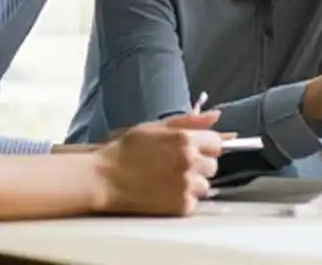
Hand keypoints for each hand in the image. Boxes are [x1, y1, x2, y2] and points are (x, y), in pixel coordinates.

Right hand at [93, 110, 224, 215]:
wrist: (104, 179)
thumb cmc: (126, 151)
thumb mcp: (155, 127)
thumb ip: (189, 121)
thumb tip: (216, 115)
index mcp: (184, 139)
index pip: (217, 143)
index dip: (204, 147)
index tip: (191, 151)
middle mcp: (189, 161)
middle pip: (212, 166)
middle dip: (198, 166)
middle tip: (174, 167)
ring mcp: (186, 184)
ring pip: (205, 185)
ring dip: (192, 184)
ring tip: (167, 181)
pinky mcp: (181, 205)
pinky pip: (194, 202)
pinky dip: (182, 200)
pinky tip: (163, 194)